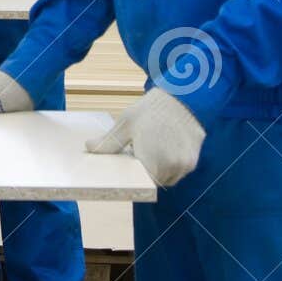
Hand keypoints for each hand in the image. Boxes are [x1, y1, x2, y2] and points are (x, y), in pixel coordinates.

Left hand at [86, 88, 205, 186]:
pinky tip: (165, 148)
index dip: (133, 177)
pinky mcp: (193, 161)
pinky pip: (178, 171)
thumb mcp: (125, 124)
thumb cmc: (151, 110)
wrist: (182, 98)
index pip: (139, 182)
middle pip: (153, 182)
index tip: (129, 166)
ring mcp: (184, 165)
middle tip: (139, 154)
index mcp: (151, 161)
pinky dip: (171, 165)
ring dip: (160, 170)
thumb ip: (108, 142)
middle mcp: (170, 167)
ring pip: (167, 178)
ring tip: (153, 150)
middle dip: (146, 172)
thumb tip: (89, 148)